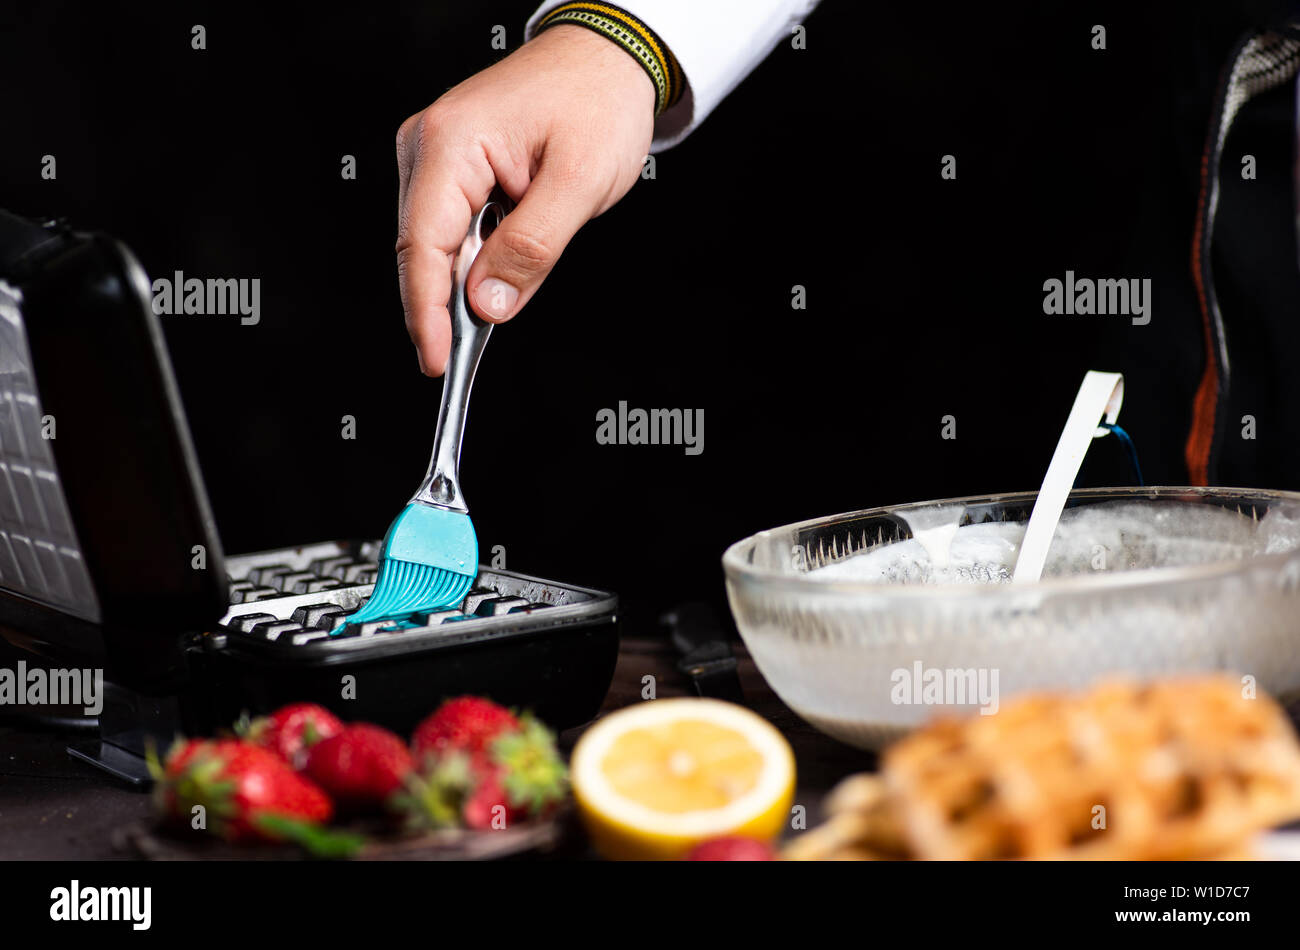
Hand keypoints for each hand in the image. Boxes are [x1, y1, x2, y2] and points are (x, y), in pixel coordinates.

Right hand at [395, 25, 655, 374]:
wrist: (607, 60)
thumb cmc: (597, 102)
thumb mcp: (579, 183)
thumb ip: (531, 248)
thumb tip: (487, 304)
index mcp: (451, 141)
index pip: (422, 245)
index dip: (425, 312)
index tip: (437, 360)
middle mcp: (430, 145)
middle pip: (421, 249)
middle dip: (440, 307)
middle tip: (460, 358)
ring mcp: (437, 156)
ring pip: (435, 245)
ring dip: (460, 285)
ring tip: (488, 316)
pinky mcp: (453, 167)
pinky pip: (452, 229)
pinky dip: (470, 263)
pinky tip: (492, 282)